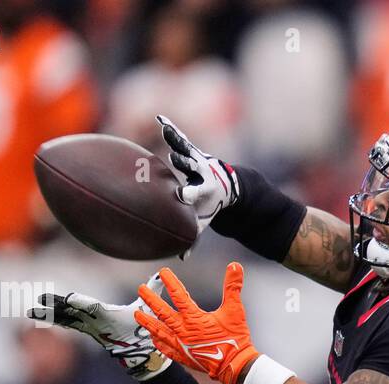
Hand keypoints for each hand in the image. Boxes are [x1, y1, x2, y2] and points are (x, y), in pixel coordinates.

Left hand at [28, 279, 168, 379]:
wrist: (140, 354)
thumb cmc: (145, 329)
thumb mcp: (149, 309)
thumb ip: (154, 288)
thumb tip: (161, 272)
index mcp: (110, 316)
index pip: (93, 307)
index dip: (81, 302)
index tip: (69, 299)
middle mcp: (96, 323)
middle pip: (72, 313)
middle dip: (56, 307)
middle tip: (38, 301)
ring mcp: (90, 328)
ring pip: (66, 319)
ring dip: (48, 315)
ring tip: (31, 311)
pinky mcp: (87, 331)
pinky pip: (68, 323)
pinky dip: (55, 319)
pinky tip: (43, 315)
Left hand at [135, 262, 257, 383]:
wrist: (234, 366)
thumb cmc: (235, 340)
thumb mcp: (235, 310)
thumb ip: (233, 287)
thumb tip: (234, 267)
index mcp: (195, 319)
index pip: (179, 296)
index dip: (170, 282)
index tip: (163, 273)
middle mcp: (184, 331)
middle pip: (162, 312)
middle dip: (150, 300)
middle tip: (141, 290)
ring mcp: (181, 345)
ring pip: (159, 331)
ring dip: (147, 321)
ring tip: (137, 314)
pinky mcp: (183, 357)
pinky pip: (166, 349)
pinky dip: (158, 343)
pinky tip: (153, 338)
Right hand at [158, 114, 237, 233]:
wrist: (228, 187)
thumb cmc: (210, 207)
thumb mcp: (203, 222)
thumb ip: (193, 238)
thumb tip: (181, 259)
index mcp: (204, 192)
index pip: (195, 193)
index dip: (189, 194)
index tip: (181, 196)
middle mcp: (201, 174)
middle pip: (191, 167)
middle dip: (184, 163)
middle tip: (174, 158)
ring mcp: (198, 161)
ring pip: (186, 149)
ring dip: (176, 140)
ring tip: (165, 130)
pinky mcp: (194, 151)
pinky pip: (181, 139)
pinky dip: (171, 130)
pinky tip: (160, 119)